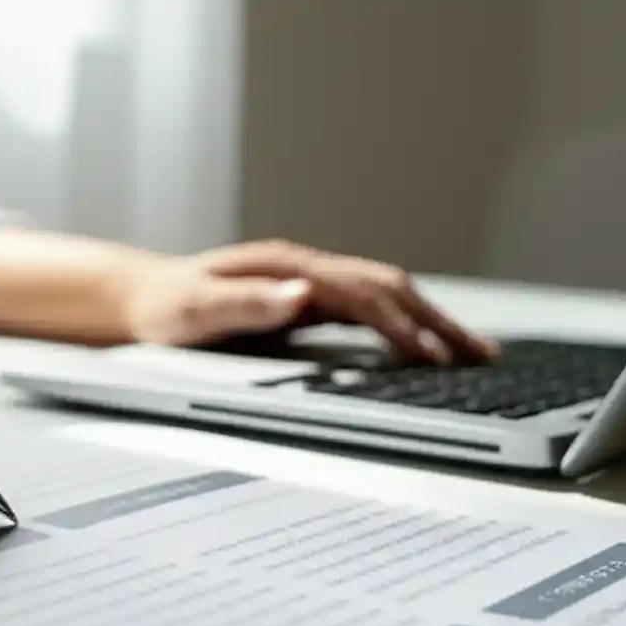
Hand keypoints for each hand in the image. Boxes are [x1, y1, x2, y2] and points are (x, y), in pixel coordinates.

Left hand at [123, 238, 497, 363]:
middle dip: (436, 321)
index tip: (433, 357)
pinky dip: (402, 327)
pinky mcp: (306, 302)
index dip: (399, 325)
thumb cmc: (166, 308)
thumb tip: (303, 295)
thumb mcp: (196, 310)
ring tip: (474, 354)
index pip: (360, 294)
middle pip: (387, 288)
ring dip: (429, 321)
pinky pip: (367, 311)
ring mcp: (308, 284)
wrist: (143, 297)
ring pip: (385, 296)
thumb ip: (248, 304)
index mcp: (287, 268)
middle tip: (482, 357)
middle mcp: (305, 270)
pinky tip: (422, 348)